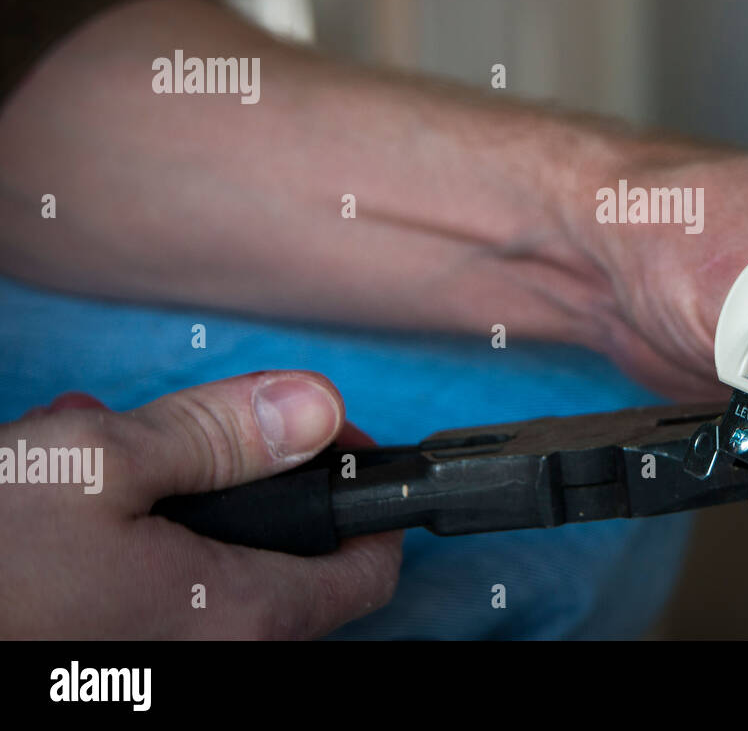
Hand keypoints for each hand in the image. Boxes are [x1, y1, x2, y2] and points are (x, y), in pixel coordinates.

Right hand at [0, 372, 400, 637]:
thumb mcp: (102, 463)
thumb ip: (222, 432)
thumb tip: (316, 406)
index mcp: (234, 616)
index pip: (367, 571)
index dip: (369, 500)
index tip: (341, 445)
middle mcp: (210, 655)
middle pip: (284, 558)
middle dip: (241, 477)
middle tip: (190, 429)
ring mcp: (154, 660)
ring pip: (204, 562)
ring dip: (168, 494)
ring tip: (98, 450)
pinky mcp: (106, 651)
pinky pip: (147, 586)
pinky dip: (123, 531)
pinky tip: (58, 491)